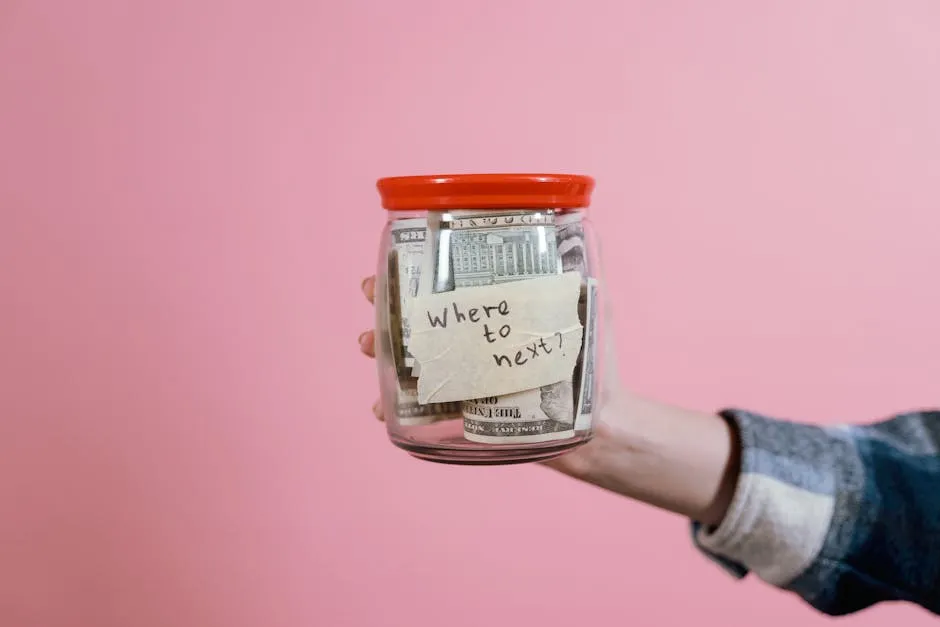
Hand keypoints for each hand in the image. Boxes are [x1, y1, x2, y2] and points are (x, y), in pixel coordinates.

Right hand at [358, 276, 739, 525]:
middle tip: (371, 295)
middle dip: (389, 305)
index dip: (417, 273)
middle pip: (422, 320)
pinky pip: (422, 411)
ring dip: (382, 350)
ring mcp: (467, 380)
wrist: (601, 429)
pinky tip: (381, 407)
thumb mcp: (589, 312)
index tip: (392, 262)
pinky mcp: (465, 416)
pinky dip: (396, 409)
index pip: (450, 287)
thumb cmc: (598, 368)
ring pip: (412, 360)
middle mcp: (476, 346)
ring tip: (370, 345)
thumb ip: (579, 276)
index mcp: (497, 317)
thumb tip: (578, 226)